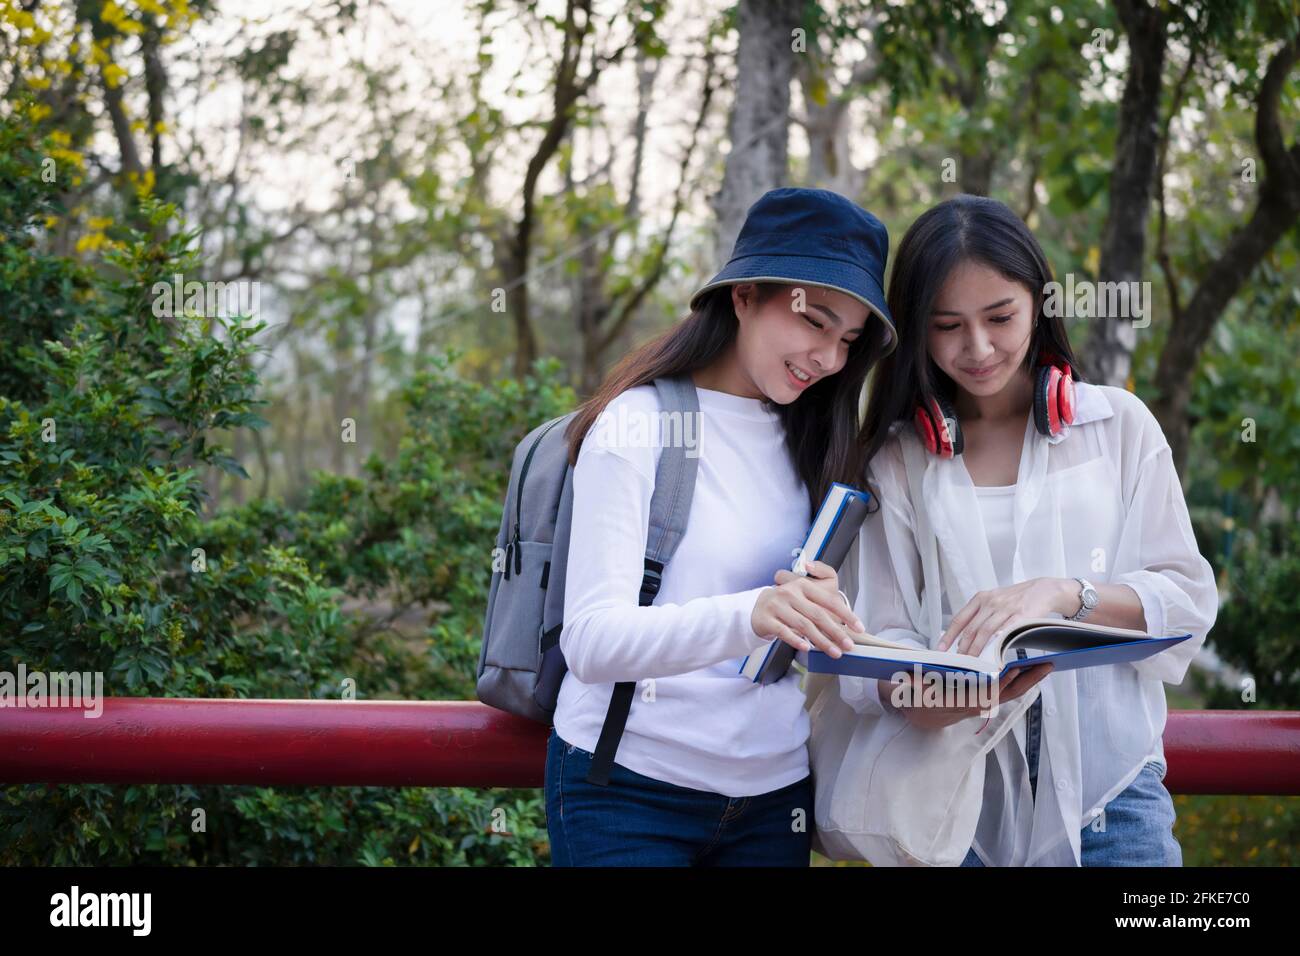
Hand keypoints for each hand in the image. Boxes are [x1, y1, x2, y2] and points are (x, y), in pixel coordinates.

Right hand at [752, 559, 865, 658]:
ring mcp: (777, 605)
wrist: (758, 607)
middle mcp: (790, 593)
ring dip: (821, 641)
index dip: (846, 614)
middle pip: (818, 614)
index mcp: (804, 586)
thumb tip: (846, 627)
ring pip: (804, 625)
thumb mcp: (805, 596)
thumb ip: (823, 606)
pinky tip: (807, 649)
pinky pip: (784, 631)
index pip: (829, 600)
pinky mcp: (767, 619)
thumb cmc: (788, 604)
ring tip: (834, 652)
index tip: (858, 628)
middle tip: (849, 645)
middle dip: (836, 632)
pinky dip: (797, 640)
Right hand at [880, 662, 1053, 729]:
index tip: (1017, 669)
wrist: (921, 713)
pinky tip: (1030, 667)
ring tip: (1045, 663)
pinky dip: (1020, 680)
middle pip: (1007, 694)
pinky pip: (1007, 690)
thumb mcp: (911, 692)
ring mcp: (983, 702)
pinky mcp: (986, 698)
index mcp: (960, 702)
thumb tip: (912, 680)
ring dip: (1029, 680)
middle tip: (1046, 664)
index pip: (986, 693)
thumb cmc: (915, 697)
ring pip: (1011, 692)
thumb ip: (913, 687)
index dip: (1003, 682)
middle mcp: (976, 704)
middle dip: (1028, 680)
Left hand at [938, 578, 1076, 655]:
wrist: (1043, 590)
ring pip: (985, 632)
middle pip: (971, 628)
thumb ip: (979, 615)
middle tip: (957, 661)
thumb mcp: (993, 600)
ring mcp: (1005, 608)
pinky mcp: (1021, 615)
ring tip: (971, 661)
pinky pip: (1005, 631)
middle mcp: (990, 602)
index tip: (940, 649)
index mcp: (981, 598)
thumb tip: (962, 636)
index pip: (960, 619)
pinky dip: (997, 643)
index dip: (948, 636)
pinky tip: (991, 653)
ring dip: (976, 649)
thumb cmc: (1016, 599)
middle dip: (962, 647)